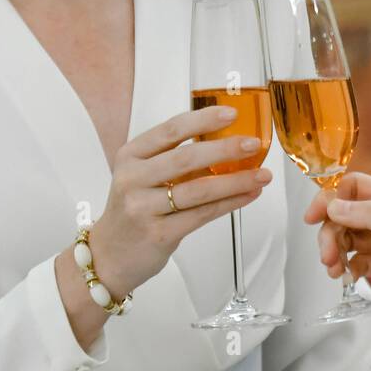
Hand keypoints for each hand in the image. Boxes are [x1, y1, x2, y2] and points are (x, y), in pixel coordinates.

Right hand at [88, 105, 271, 297]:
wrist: (108, 256)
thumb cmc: (133, 209)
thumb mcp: (141, 176)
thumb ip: (173, 159)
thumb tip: (226, 143)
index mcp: (130, 156)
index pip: (169, 131)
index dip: (202, 120)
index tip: (230, 114)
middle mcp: (132, 179)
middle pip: (185, 158)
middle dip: (224, 149)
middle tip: (252, 144)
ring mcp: (143, 208)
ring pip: (198, 190)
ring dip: (235, 181)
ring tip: (261, 175)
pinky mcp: (158, 234)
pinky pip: (202, 215)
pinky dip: (230, 203)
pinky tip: (248, 195)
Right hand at [303, 172, 370, 325]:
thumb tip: (335, 205)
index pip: (356, 187)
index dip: (331, 198)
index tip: (313, 216)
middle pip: (347, 215)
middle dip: (332, 233)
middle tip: (327, 254)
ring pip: (349, 238)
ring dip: (336, 251)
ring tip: (334, 269)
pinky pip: (358, 260)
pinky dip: (347, 267)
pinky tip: (346, 276)